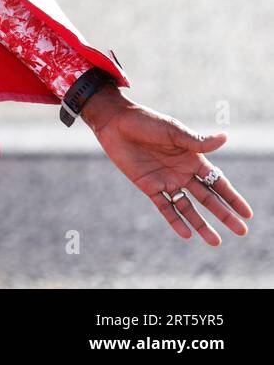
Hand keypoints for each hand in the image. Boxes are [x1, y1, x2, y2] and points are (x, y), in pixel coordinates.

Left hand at [82, 87, 253, 244]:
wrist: (115, 123)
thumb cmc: (147, 122)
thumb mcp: (173, 132)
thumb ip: (197, 142)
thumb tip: (225, 138)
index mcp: (192, 158)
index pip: (217, 182)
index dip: (233, 197)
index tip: (247, 213)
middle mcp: (182, 172)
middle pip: (208, 198)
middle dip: (224, 214)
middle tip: (241, 231)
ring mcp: (166, 180)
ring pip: (188, 207)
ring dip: (201, 223)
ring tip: (215, 242)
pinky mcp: (148, 186)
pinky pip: (164, 206)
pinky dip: (175, 220)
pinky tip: (187, 234)